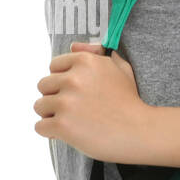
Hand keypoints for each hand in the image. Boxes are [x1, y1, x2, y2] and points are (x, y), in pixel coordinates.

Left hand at [33, 41, 149, 162]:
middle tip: (73, 110)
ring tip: (70, 122)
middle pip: (43, 86)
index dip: (62, 81)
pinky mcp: (62, 125)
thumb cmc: (130, 101)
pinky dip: (49, 132)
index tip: (75, 92)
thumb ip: (95, 54)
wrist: (140, 132)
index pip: (53, 67)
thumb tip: (73, 45)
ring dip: (51, 115)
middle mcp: (73, 79)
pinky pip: (40, 127)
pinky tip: (65, 134)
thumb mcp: (120, 68)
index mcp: (84, 61)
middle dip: (54, 97)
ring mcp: (66, 103)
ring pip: (39, 106)